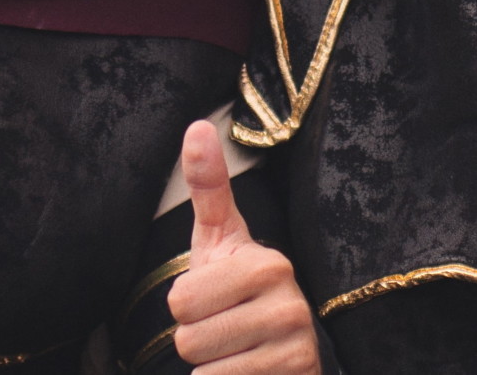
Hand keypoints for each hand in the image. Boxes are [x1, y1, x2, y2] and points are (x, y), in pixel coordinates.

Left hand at [167, 121, 318, 373]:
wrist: (286, 352)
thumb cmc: (240, 291)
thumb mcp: (221, 239)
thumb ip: (208, 187)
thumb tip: (197, 127)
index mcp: (267, 263)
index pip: (180, 300)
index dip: (187, 305)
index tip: (216, 298)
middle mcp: (290, 305)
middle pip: (189, 338)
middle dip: (197, 339)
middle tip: (226, 328)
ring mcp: (296, 350)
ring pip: (204, 371)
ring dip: (211, 368)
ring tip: (238, 351)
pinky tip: (249, 372)